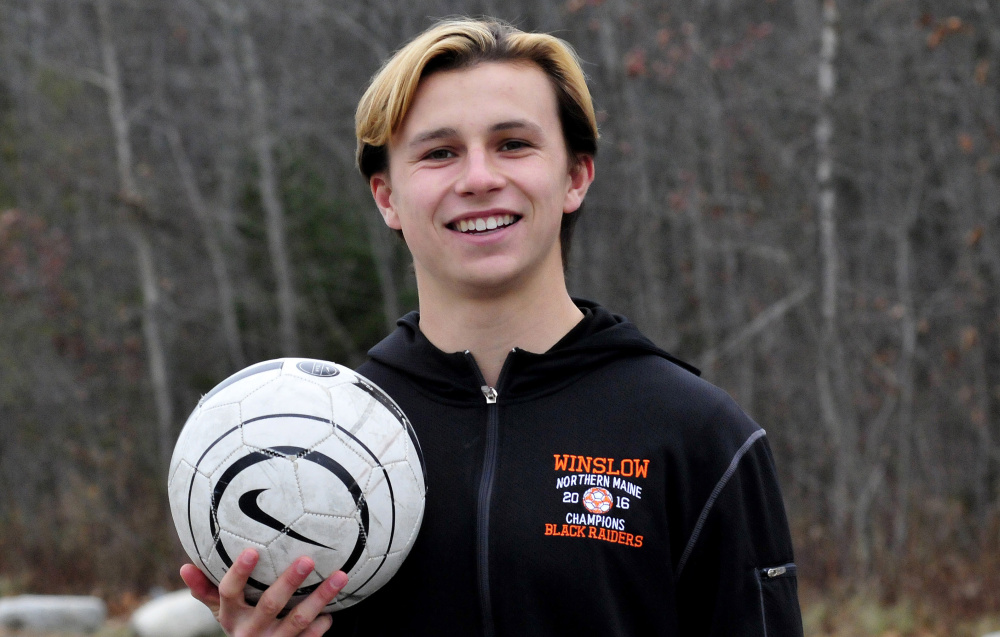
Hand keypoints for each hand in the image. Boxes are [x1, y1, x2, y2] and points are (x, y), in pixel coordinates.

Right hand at [180, 549, 348, 636]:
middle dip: (289, 582)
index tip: (251, 551)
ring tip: (340, 576)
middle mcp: (249, 631)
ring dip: (320, 598)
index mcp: (230, 616)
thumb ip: (205, 589)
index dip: (239, 573)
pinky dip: (322, 625)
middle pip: (269, 605)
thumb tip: (184, 566)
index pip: (229, 592)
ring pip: (298, 621)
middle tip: (308, 559)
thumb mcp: (220, 610)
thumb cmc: (239, 622)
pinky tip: (331, 612)